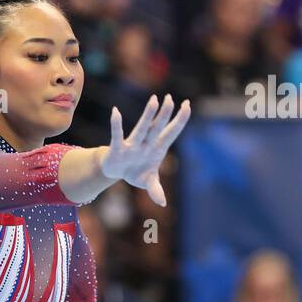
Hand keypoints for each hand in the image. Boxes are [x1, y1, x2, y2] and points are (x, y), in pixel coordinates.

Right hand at [101, 93, 189, 207]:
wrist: (116, 171)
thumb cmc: (135, 171)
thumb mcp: (148, 182)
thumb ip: (155, 190)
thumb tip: (162, 203)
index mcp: (157, 148)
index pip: (172, 132)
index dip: (180, 120)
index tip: (187, 105)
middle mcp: (147, 143)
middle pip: (159, 127)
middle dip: (165, 113)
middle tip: (170, 98)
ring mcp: (133, 145)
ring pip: (143, 128)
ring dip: (148, 115)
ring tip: (154, 100)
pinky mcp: (118, 148)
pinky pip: (117, 135)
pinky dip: (116, 125)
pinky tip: (114, 112)